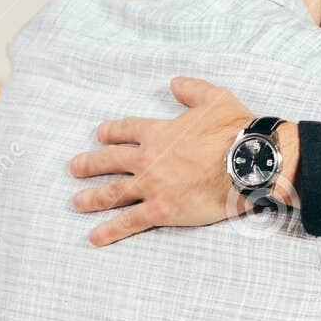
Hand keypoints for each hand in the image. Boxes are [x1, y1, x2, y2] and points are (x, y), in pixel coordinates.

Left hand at [68, 78, 289, 246]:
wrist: (246, 162)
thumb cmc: (234, 130)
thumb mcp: (215, 99)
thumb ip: (192, 90)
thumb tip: (175, 83)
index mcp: (159, 132)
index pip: (127, 130)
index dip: (112, 131)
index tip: (100, 134)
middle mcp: (148, 158)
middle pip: (110, 160)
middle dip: (89, 164)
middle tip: (73, 168)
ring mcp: (151, 186)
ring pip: (112, 192)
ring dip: (91, 198)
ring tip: (76, 203)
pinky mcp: (160, 210)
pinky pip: (128, 222)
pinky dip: (110, 230)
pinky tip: (95, 237)